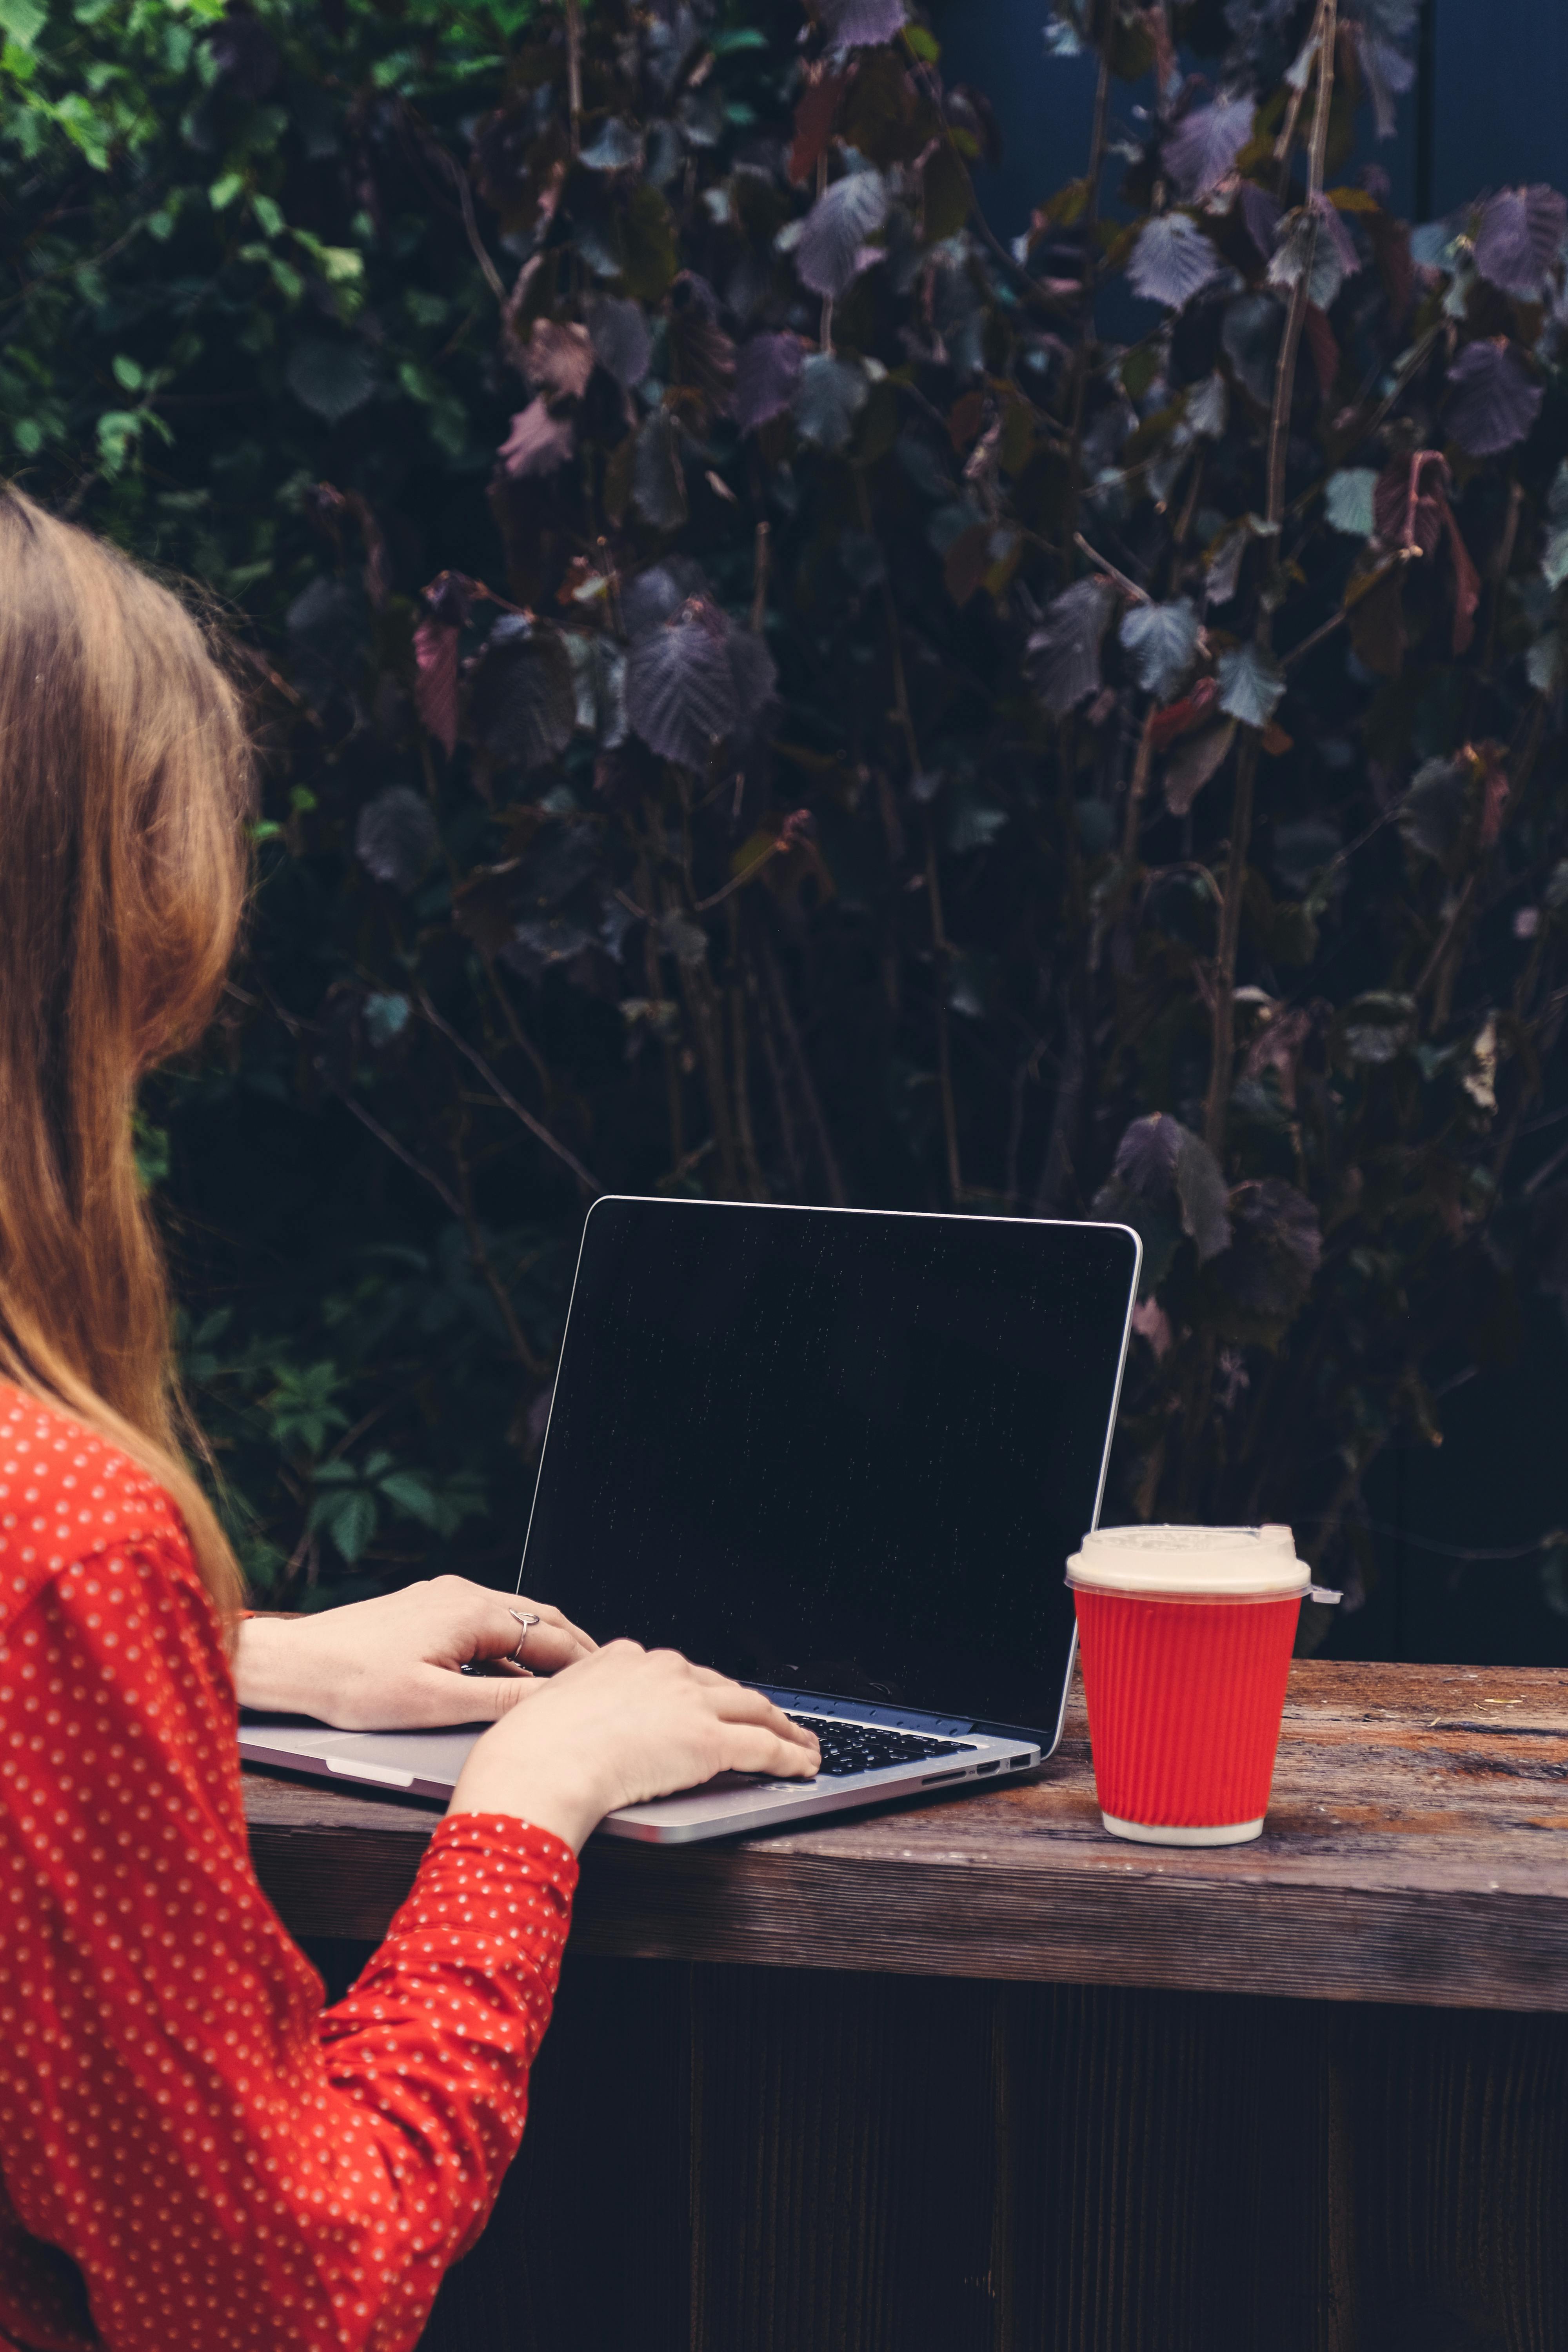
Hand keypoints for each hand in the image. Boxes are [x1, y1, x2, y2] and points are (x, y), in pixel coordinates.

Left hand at [233, 1575, 596, 1729]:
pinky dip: (507, 1647)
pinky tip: (508, 1674)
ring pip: (510, 1619)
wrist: (293, 1664)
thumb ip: (502, 1699)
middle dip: (573, 1647)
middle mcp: (461, 1594)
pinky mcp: (422, 1608)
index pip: (551, 1635)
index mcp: (472, 1611)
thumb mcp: (438, 1702)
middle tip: (603, 1674)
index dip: (585, 1662)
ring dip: (539, 1647)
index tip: (612, 1681)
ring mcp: (440, 1598)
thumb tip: (553, 1700)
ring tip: (563, 1678)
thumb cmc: (354, 1685)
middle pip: (537, 1617)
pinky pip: (481, 1623)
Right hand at [447, 1640, 819, 1851]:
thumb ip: (580, 1708)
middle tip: (772, 1721)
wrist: (538, 1764)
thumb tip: (579, 1726)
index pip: (679, 1672)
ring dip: (785, 1729)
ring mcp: (688, 1702)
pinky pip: (762, 1747)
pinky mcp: (708, 1738)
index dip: (705, 1690)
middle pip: (723, 1686)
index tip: (716, 1701)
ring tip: (801, 1744)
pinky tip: (801, 1766)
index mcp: (623, 1658)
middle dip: (751, 1706)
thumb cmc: (531, 1747)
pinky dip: (789, 1756)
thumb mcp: (552, 1708)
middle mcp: (663, 1670)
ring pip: (754, 1710)